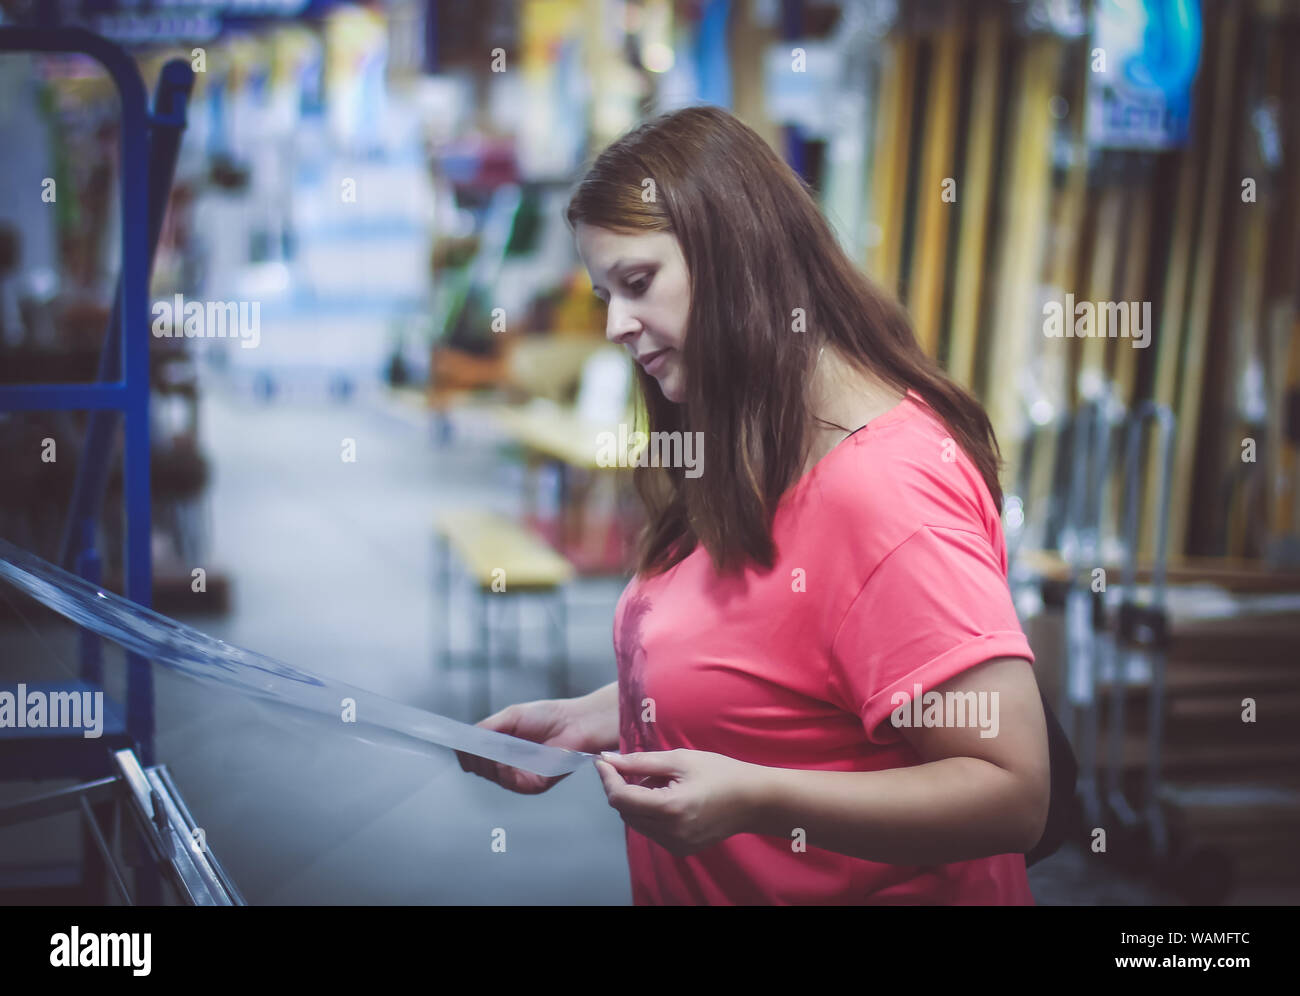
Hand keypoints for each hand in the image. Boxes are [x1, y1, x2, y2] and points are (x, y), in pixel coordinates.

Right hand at [457, 698, 597, 793]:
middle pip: (478, 767)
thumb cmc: (548, 717)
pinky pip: (509, 782)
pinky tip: (503, 759)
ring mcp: (519, 776)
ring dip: (488, 762)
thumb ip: (487, 728)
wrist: (576, 723)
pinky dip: (503, 771)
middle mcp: (507, 765)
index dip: (465, 751)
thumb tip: (466, 741)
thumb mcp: (510, 716)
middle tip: (477, 744)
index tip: (460, 744)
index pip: (473, 756)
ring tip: (492, 747)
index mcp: (501, 748)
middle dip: (475, 756)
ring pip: (490, 775)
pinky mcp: (532, 785)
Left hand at [595, 749, 763, 855]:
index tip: (602, 761)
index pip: (621, 797)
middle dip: (621, 787)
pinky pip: (651, 830)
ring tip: (659, 781)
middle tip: (637, 767)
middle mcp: (670, 833)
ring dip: (635, 801)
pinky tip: (667, 797)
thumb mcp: (680, 759)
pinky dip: (648, 813)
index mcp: (669, 809)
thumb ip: (641, 762)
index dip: (607, 778)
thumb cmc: (720, 773)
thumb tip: (608, 759)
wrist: (754, 800)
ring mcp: (675, 845)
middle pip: (625, 811)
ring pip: (635, 822)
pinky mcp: (680, 849)